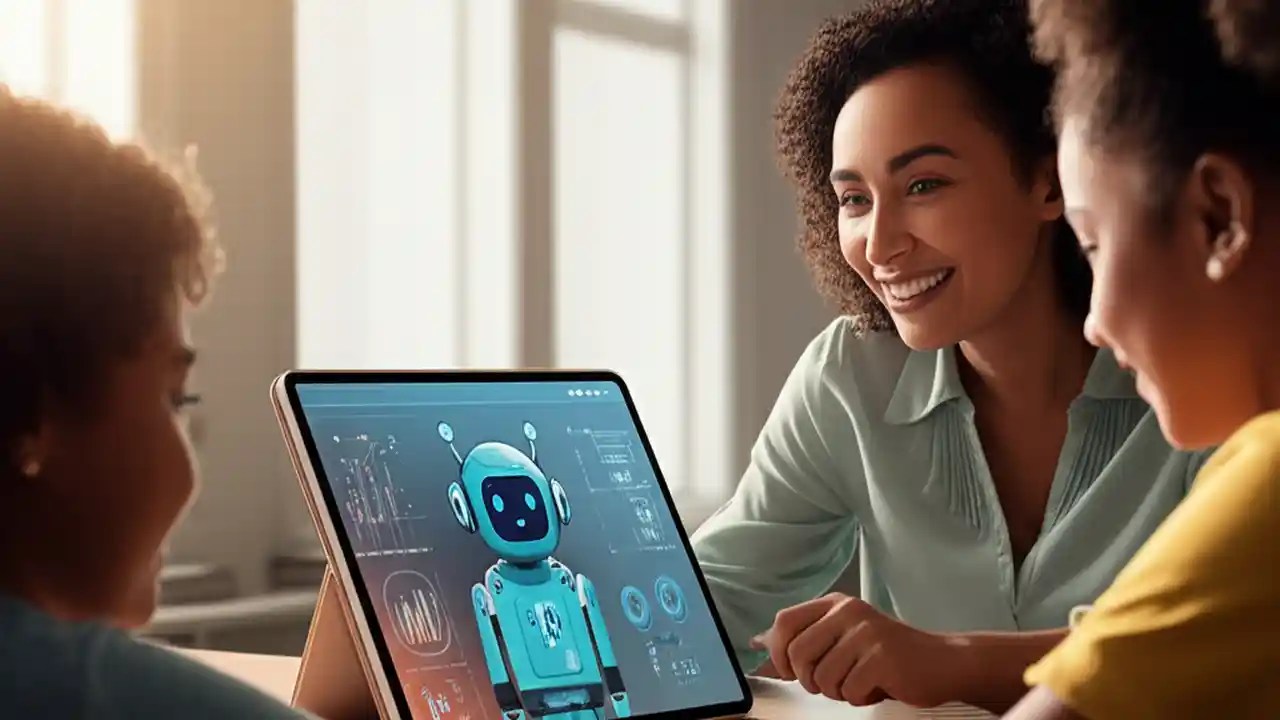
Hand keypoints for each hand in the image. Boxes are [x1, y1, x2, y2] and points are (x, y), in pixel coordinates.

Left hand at [751, 593, 966, 707]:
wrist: (943, 662)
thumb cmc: (888, 653)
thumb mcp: (843, 636)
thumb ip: (804, 636)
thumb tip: (758, 640)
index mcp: (836, 604)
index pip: (785, 622)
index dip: (778, 652)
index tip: (791, 670)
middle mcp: (849, 612)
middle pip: (798, 653)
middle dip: (808, 679)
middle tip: (831, 682)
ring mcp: (866, 634)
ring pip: (822, 678)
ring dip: (838, 692)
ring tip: (860, 681)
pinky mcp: (882, 658)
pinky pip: (850, 691)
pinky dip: (860, 698)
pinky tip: (877, 687)